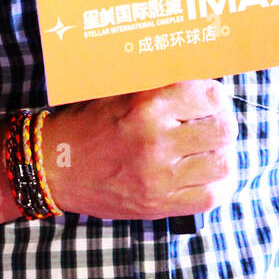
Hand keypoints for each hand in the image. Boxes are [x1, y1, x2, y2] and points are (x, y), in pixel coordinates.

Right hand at [43, 79, 237, 220]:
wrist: (56, 167)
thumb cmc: (86, 123)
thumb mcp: (117, 91)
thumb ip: (156, 83)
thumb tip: (195, 73)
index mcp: (146, 106)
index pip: (208, 96)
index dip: (214, 95)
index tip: (209, 97)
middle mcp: (156, 141)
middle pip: (221, 129)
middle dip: (222, 121)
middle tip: (213, 120)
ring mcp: (159, 177)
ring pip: (222, 163)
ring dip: (221, 152)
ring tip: (211, 147)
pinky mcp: (159, 204)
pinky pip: (210, 196)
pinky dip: (219, 183)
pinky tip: (209, 172)